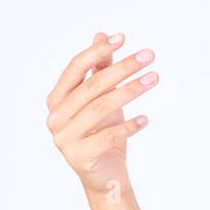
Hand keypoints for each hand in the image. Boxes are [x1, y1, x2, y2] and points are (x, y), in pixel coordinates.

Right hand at [46, 32, 158, 196]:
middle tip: (149, 56)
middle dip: (122, 68)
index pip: (75, 69)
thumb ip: (99, 69)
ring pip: (101, 108)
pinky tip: (146, 119)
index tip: (122, 38)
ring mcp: (64, 139)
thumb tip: (101, 35)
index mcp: (56, 100)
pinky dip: (129, 126)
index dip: (97, 52)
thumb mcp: (102, 98)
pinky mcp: (80, 157)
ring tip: (154, 78)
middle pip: (92, 86)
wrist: (105, 175)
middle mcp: (55, 117)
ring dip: (131, 91)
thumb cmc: (102, 131)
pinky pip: (108, 137)